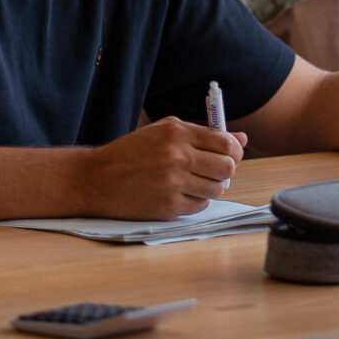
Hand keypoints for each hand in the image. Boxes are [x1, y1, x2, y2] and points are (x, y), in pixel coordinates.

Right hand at [64, 117, 244, 219]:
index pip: (226, 144)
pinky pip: (200, 206)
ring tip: (196, 182)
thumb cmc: (132, 152)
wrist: (97, 178)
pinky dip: (196, 201)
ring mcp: (172, 184)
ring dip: (212, 187)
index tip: (230, 154)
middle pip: (227, 168)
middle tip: (213, 171)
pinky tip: (181, 193)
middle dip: (225, 170)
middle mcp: (177, 157)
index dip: (235, 150)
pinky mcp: (167, 207)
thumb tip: (241, 139)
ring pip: (217, 189)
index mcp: (177, 133)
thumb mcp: (164, 131)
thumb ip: (203, 133)